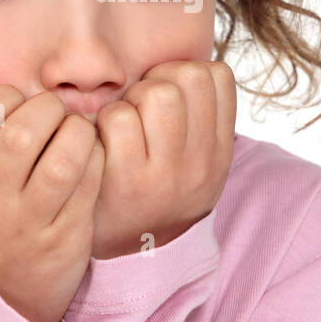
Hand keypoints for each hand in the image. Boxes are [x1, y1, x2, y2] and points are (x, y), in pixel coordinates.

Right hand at [0, 86, 103, 321]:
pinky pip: (90, 184)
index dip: (5, 96)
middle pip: (24, 129)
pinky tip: (92, 159)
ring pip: (64, 156)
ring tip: (78, 135)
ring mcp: (29, 223)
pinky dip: (97, 160)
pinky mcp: (65, 240)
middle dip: (48, 108)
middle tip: (56, 116)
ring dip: (79, 132)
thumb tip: (10, 96)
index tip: (17, 105)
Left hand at [91, 60, 236, 259]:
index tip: (169, 97)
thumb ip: (199, 118)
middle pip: (186, 76)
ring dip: (129, 100)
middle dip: (155, 81)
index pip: (217, 76)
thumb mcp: (196, 165)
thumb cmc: (155, 193)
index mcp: (219, 153)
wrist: (129, 258)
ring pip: (154, 93)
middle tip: (139, 110)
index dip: (185, 73)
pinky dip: (102, 122)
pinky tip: (102, 143)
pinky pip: (116, 119)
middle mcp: (200, 164)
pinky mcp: (124, 183)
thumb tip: (181, 63)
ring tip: (122, 126)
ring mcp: (164, 175)